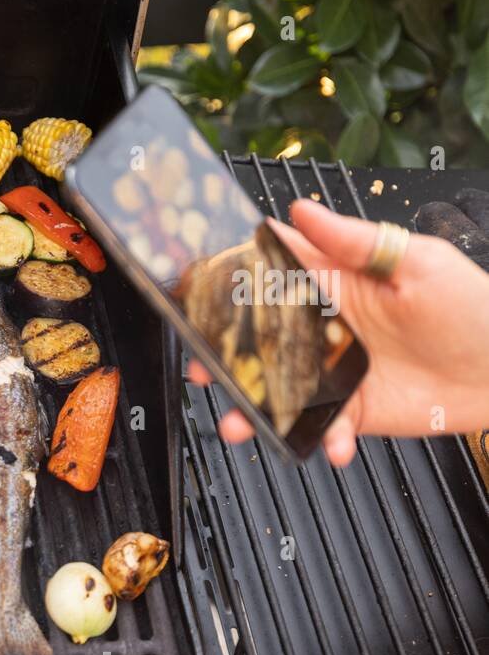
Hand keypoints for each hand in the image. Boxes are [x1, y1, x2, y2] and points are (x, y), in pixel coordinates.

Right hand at [188, 199, 488, 465]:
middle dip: (223, 356)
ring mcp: (334, 373)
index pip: (271, 274)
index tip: (194, 289)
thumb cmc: (472, 307)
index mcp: (333, 283)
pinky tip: (332, 444)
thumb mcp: (417, 262)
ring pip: (278, 391)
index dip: (230, 279)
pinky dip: (322, 442)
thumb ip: (356, 241)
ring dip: (253, 411)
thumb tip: (301, 210)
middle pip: (260, 341)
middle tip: (203, 367)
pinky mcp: (352, 412)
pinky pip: (323, 430)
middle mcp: (325, 329)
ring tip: (240, 425)